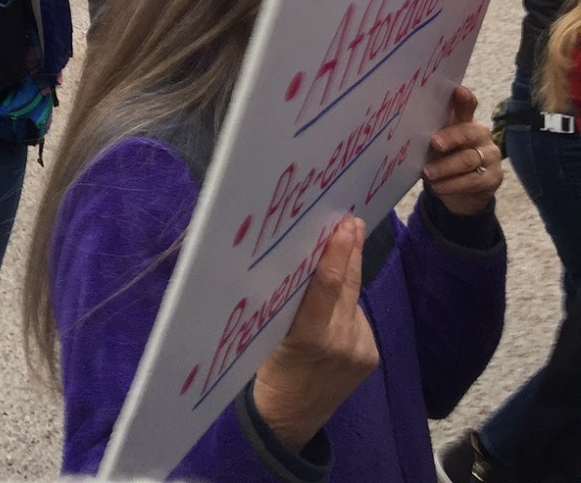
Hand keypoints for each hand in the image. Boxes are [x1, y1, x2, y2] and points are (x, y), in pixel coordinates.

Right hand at [251, 215, 378, 453]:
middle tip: (351, 221)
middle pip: (348, 284)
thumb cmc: (269, 368)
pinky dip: (346, 308)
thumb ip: (291, 302)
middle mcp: (340, 341)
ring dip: (346, 277)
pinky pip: (357, 319)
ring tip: (341, 249)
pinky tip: (335, 308)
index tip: (344, 224)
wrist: (290, 418)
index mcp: (310, 335)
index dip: (338, 252)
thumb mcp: (270, 332)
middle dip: (350, 251)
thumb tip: (303, 258)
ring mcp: (359, 350)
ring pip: (353, 300)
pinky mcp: (370, 357)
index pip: (327, 285)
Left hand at [422, 85, 502, 215]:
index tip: (457, 91)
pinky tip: (438, 187)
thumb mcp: (435, 143)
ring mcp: (490, 155)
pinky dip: (453, 185)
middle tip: (433, 144)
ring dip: (446, 167)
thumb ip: (429, 131)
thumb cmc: (443, 158)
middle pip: (468, 132)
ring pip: (469, 159)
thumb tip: (405, 124)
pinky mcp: (494, 177)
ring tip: (428, 173)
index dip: (464, 98)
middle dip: (450, 138)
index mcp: (465, 120)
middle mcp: (481, 134)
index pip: (468, 105)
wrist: (459, 192)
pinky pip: (474, 181)